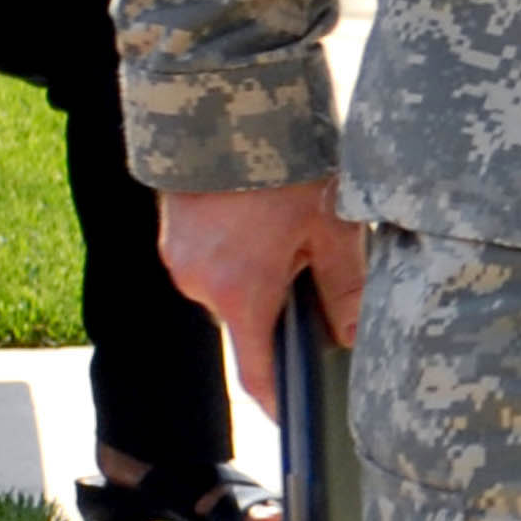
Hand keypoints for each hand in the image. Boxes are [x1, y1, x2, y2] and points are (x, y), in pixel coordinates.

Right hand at [155, 179, 372, 424]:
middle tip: (323, 267)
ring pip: (232, 286)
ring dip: (263, 270)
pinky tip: (265, 212)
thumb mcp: (334, 226)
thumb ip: (344, 288)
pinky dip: (241, 248)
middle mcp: (198, 282)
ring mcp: (179, 255)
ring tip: (295, 225)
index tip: (295, 421)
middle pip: (249, 320)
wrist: (223, 99)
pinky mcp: (172, 229)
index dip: (279, 401)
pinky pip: (212, 257)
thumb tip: (348, 335)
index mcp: (240, 293)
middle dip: (283, 306)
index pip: (256, 373)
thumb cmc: (284, 163)